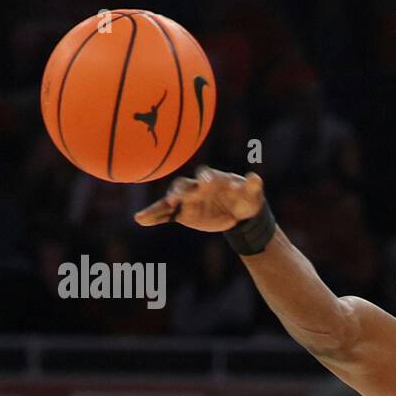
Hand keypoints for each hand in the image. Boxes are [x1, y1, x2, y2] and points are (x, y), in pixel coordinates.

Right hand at [134, 166, 265, 231]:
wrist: (240, 213)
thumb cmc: (245, 198)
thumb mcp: (252, 194)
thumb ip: (252, 186)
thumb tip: (255, 177)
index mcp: (213, 178)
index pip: (207, 176)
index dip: (205, 178)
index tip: (205, 182)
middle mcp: (196, 186)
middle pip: (184, 186)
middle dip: (179, 192)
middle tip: (174, 199)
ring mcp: (188, 200)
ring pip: (170, 200)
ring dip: (160, 206)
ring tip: (144, 215)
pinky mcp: (184, 213)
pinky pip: (166, 214)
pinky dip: (154, 216)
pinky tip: (140, 219)